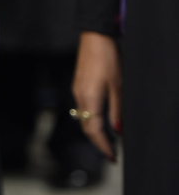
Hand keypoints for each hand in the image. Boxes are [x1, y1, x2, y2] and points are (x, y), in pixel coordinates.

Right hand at [71, 30, 120, 160]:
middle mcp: (79, 97)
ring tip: (108, 140)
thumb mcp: (118, 86)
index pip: (94, 131)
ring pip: (83, 119)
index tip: (112, 157)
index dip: (103, 146)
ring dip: (94, 132)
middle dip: (98, 142)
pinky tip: (101, 121)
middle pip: (86, 128)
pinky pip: (83, 109)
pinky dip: (91, 120)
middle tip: (110, 153)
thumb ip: (117, 110)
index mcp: (89, 99)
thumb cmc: (108, 59)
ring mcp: (77, 91)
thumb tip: (118, 130)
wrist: (95, 37)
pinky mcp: (78, 85)